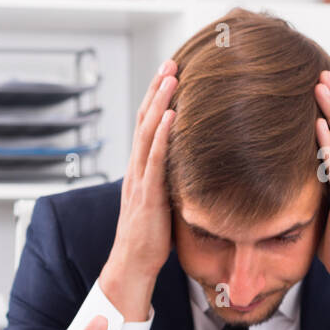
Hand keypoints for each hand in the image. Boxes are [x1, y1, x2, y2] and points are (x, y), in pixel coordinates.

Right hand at [98, 60, 177, 320]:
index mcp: (140, 171)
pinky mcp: (148, 195)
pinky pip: (155, 159)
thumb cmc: (150, 239)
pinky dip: (163, 134)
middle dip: (157, 91)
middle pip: (144, 121)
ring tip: (171, 77)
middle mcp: (137, 170)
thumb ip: (173, 183)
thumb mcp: (163, 203)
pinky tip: (173, 114)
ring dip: (160, 102)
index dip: (156, 99)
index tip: (169, 74)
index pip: (146, 127)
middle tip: (171, 62)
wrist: (132, 266)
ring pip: (148, 133)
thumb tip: (196, 169)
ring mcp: (140, 181)